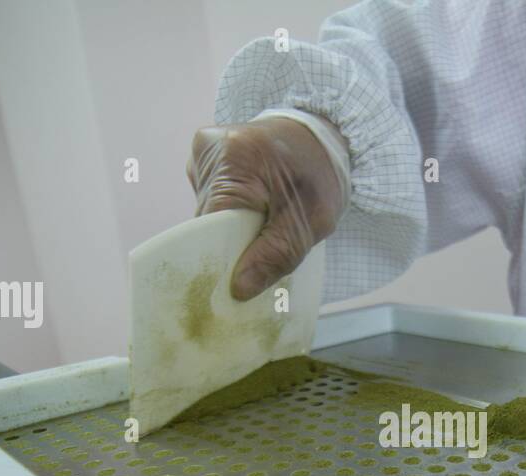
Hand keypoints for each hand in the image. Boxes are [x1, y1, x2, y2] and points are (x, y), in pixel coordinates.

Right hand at [187, 117, 344, 299]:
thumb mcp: (311, 221)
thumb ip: (277, 255)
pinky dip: (230, 210)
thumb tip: (239, 289)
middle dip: (232, 241)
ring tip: (262, 221)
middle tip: (259, 253)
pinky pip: (210, 197)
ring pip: (207, 211)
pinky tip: (253, 204)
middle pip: (207, 218)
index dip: (224, 255)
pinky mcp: (203, 154)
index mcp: (238, 158)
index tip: (237, 282)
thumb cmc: (320, 175)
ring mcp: (203, 149)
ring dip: (232, 226)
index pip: (212, 223)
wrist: (322, 136)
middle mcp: (210, 148)